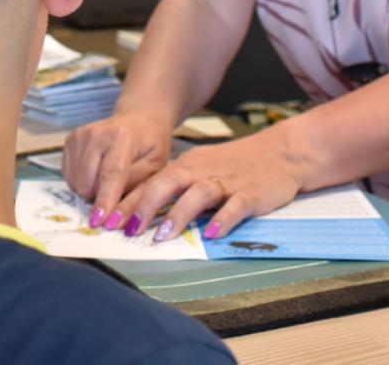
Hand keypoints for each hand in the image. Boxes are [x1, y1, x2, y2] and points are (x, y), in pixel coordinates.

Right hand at [61, 109, 172, 227]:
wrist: (138, 119)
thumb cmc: (150, 145)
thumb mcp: (155, 169)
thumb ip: (137, 195)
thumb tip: (117, 222)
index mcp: (121, 137)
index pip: (110, 174)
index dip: (105, 200)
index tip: (100, 222)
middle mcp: (96, 133)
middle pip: (88, 183)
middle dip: (100, 197)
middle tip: (117, 189)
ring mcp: (80, 136)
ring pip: (76, 182)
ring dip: (91, 189)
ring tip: (108, 178)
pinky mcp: (70, 140)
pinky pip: (69, 176)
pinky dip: (82, 180)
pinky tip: (96, 171)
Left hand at [113, 130, 302, 241]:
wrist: (281, 152)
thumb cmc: (236, 165)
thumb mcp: (201, 169)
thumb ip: (176, 187)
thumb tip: (140, 210)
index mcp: (188, 166)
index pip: (152, 182)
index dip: (129, 201)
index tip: (107, 219)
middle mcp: (202, 171)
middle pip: (168, 183)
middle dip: (145, 205)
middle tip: (126, 227)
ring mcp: (227, 182)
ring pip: (199, 194)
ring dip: (178, 214)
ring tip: (162, 235)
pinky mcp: (252, 194)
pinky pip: (236, 206)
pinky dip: (223, 219)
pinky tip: (211, 234)